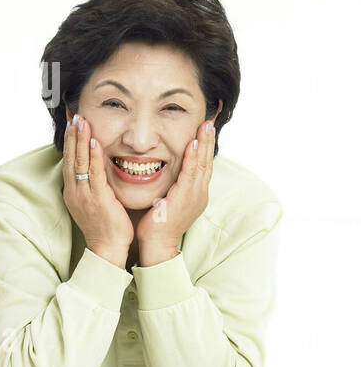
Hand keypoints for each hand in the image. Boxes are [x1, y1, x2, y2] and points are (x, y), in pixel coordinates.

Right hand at [62, 113, 133, 267]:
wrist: (107, 250)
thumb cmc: (104, 227)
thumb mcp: (91, 202)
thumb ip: (90, 184)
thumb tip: (93, 168)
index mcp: (72, 190)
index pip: (69, 158)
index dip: (69, 139)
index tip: (71, 121)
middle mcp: (74, 189)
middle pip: (71, 156)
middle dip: (72, 133)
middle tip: (73, 113)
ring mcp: (84, 194)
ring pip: (80, 161)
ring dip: (80, 139)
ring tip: (81, 120)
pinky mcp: (97, 198)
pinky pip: (94, 173)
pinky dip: (93, 156)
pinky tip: (94, 142)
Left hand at [136, 120, 215, 264]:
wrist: (157, 245)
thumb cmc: (157, 223)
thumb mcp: (166, 198)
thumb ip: (170, 184)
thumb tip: (164, 169)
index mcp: (195, 193)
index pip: (201, 165)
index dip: (204, 147)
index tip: (204, 128)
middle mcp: (199, 193)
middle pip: (206, 162)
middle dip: (208, 141)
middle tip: (209, 121)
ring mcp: (195, 196)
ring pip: (202, 165)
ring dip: (204, 144)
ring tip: (206, 126)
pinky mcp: (186, 199)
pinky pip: (191, 174)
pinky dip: (193, 158)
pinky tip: (193, 144)